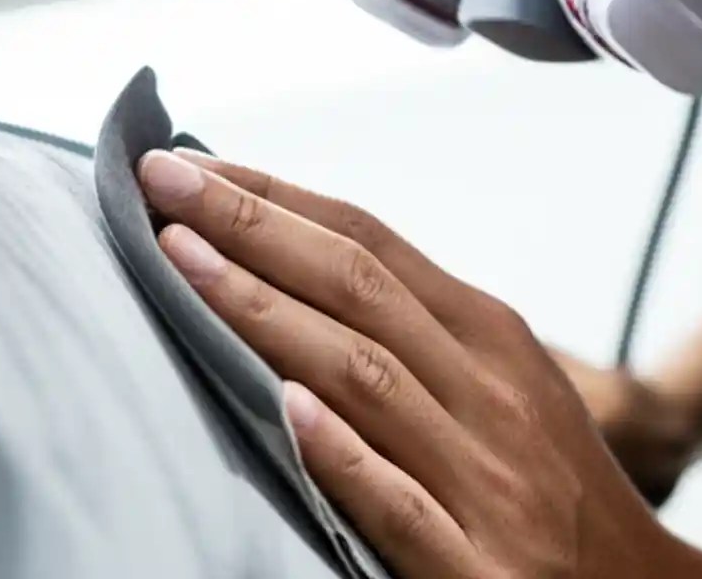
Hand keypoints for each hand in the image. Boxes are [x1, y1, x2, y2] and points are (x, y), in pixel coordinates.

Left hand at [137, 149, 701, 578]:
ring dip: (265, 312)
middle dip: (251, 227)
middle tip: (158, 181)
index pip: (371, 243)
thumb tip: (297, 256)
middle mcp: (487, 392)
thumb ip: (412, 324)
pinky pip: (401, 506)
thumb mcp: (500, 378)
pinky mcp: (478, 569)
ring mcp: (484, 480)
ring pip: (365, 376)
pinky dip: (344, 455)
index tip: (192, 163)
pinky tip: (287, 410)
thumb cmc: (542, 471)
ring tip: (178, 260)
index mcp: (489, 336)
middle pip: (357, 288)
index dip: (279, 199)